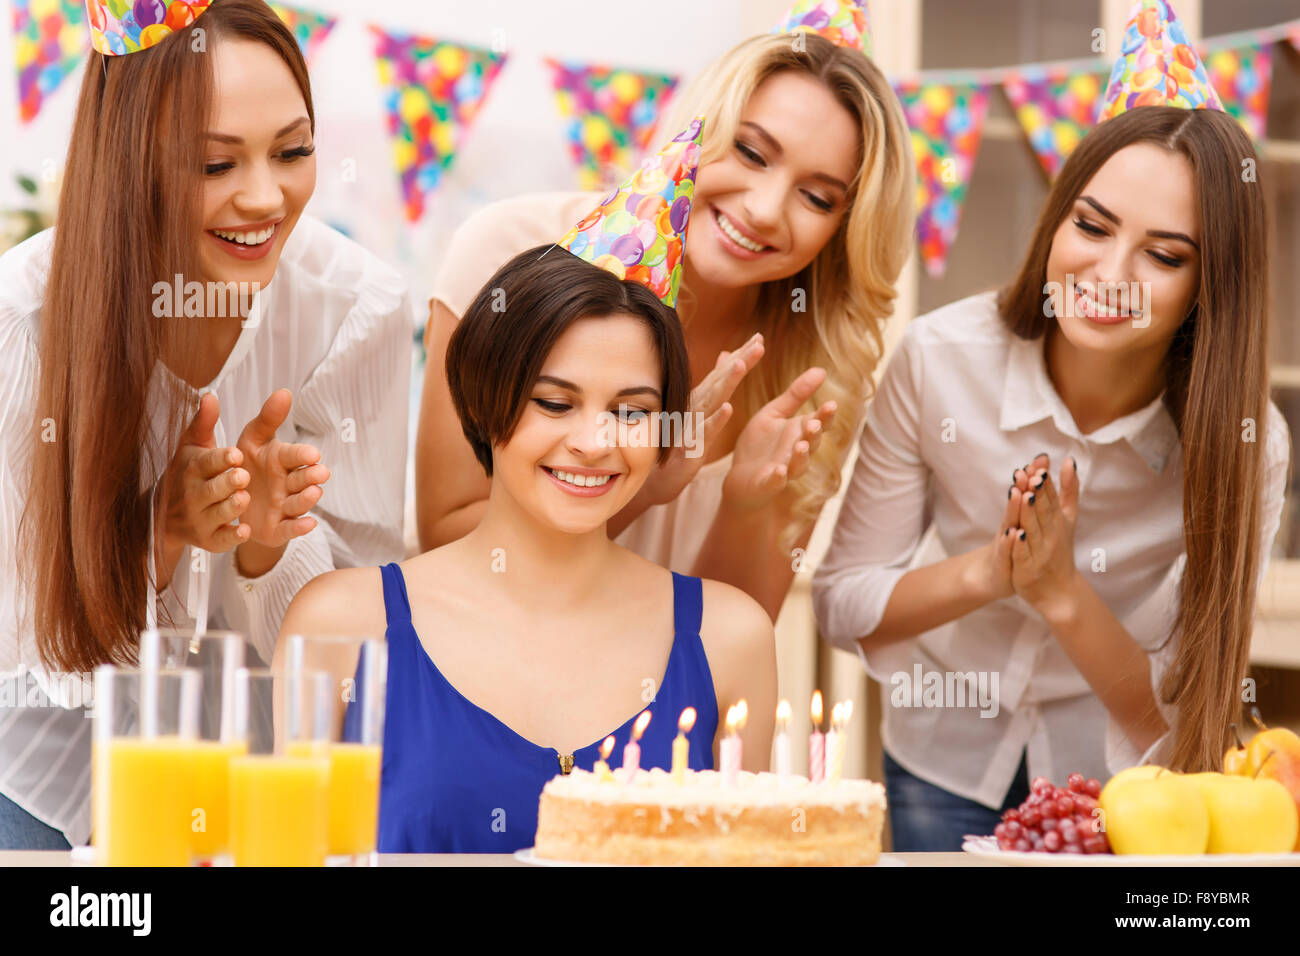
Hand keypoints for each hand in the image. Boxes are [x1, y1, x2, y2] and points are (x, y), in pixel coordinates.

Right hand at [157, 393, 251, 569]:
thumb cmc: (187, 473)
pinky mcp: (209, 540)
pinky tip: (245, 531)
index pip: (206, 463)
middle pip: (212, 489)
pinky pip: (221, 539)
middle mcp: (194, 494)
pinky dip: (232, 536)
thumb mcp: (193, 446)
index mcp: (193, 469)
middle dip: (227, 483)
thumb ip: (204, 423)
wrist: (165, 515)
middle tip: (243, 476)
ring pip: (218, 514)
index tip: (236, 453)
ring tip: (244, 498)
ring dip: (231, 507)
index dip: (220, 459)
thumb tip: (210, 394)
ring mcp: (201, 519)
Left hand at [235, 389, 329, 548]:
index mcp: (281, 461)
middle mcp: (288, 484)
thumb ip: (267, 418)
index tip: (312, 455)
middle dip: (311, 476)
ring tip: (313, 493)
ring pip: (299, 503)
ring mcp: (285, 507)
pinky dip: (300, 527)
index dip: (302, 455)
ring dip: (307, 499)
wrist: (228, 502)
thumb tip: (284, 391)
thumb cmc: (245, 465)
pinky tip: (309, 524)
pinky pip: (290, 529)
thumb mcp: (251, 440)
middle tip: (319, 473)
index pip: (294, 456)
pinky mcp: (279, 528)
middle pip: (302, 479)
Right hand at [635, 333, 763, 507]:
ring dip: (726, 382)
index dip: (741, 355)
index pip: (723, 374)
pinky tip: (728, 408)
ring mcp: (691, 426)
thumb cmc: (674, 443)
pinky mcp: (690, 449)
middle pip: (721, 381)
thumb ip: (712, 385)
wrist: (654, 478)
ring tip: (741, 364)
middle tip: (759, 342)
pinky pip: (704, 433)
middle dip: (740, 360)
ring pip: (712, 401)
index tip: (759, 337)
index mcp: (700, 401)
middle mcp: (695, 408)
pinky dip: (716, 421)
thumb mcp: (697, 413)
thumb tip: (726, 357)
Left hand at [721, 366, 836, 513]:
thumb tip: (822, 370)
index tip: (832, 404)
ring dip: (801, 456)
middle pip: (812, 443)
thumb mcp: (775, 413)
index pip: (819, 422)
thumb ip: (796, 394)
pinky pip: (775, 482)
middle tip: (814, 424)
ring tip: (801, 446)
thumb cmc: (761, 444)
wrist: (739, 477)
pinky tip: (779, 471)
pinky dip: (778, 477)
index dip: (826, 415)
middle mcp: (797, 452)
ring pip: (799, 465)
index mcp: (800, 432)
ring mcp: (784, 469)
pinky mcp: (767, 483)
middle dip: (814, 434)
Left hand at [1010, 455, 1081, 620]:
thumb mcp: (1066, 518)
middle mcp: (1052, 536)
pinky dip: (1020, 544)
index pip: (1051, 499)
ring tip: (1023, 496)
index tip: (1040, 468)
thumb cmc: (1060, 549)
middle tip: (1033, 476)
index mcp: (1059, 522)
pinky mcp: (1027, 569)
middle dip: (1038, 494)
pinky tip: (1015, 533)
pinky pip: (1023, 555)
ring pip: (1033, 530)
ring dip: (1028, 514)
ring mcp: (1040, 553)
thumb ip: (1067, 490)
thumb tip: (1069, 460)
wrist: (1059, 590)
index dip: (1046, 485)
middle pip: (1043, 513)